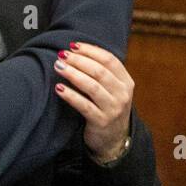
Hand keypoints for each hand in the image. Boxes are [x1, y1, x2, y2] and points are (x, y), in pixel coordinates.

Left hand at [53, 42, 133, 163]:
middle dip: (79, 60)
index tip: (73, 46)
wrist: (113, 140)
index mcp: (126, 82)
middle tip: (62, 55)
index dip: (91, 51)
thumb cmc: (107, 108)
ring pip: (92, 87)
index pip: (109, 60)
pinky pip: (84, 106)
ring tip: (59, 67)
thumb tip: (75, 51)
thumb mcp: (112, 90)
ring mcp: (113, 109)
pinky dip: (71, 95)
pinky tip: (59, 88)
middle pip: (100, 71)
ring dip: (73, 74)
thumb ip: (101, 73)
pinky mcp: (101, 122)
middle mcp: (123, 94)